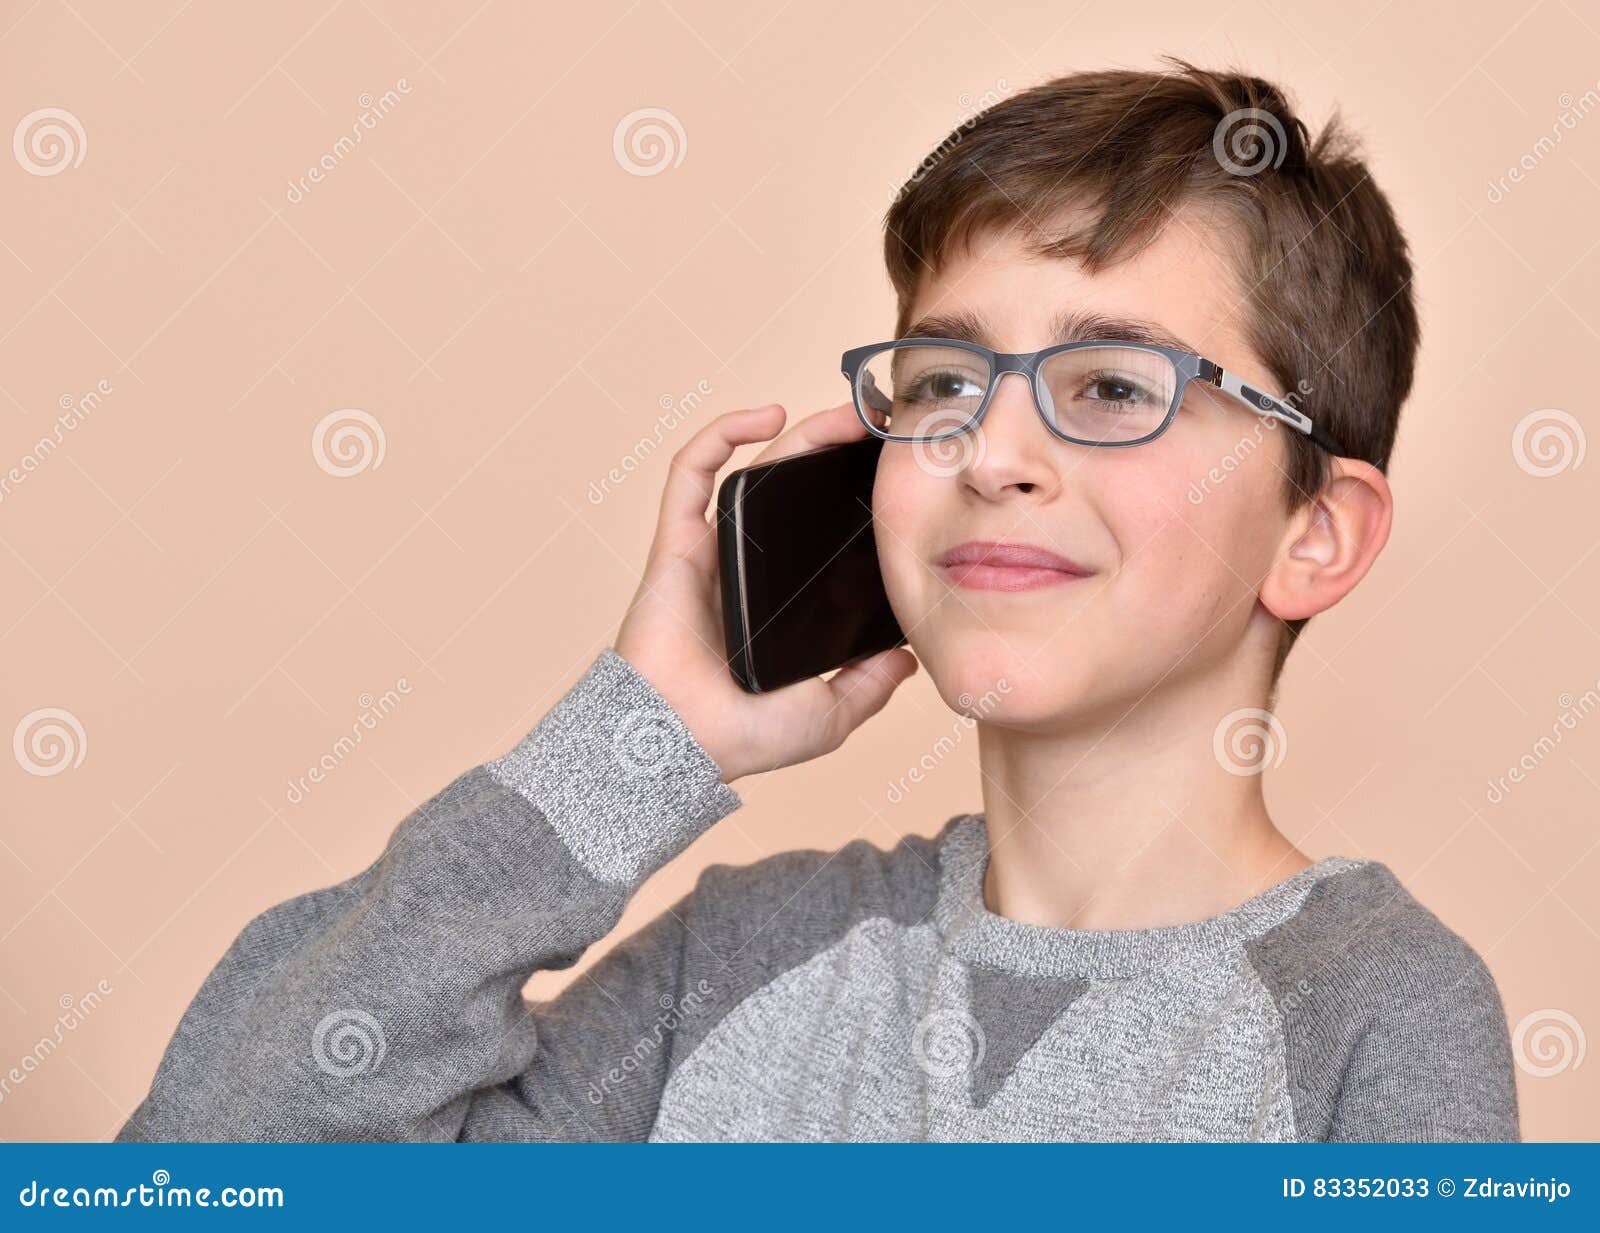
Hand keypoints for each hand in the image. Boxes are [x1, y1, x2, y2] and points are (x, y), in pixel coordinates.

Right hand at [613, 400, 917, 784]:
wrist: (680, 745)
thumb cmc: (741, 737)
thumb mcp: (829, 714)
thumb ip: (869, 685)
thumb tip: (908, 659)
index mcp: (779, 602)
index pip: (819, 536)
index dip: (853, 501)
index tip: (895, 478)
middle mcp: (746, 569)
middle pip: (795, 490)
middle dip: (837, 449)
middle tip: (883, 429)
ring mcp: (711, 551)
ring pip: (755, 470)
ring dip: (799, 434)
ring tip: (849, 415)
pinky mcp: (678, 542)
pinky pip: (692, 473)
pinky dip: (722, 434)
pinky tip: (766, 415)